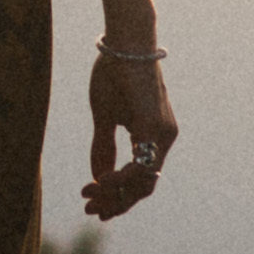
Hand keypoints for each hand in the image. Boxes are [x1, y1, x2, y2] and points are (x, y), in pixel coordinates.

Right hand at [81, 49, 177, 219]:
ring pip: (144, 181)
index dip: (118, 196)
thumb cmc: (113, 73)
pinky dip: (121, 178)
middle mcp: (164, 137)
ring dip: (115, 194)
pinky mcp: (155, 127)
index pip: (141, 178)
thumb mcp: (104, 117)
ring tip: (90, 197)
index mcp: (153, 135)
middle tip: (90, 211)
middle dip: (117, 202)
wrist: (124, 42)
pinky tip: (101, 182)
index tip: (94, 204)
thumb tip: (98, 178)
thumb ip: (103, 147)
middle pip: (144, 186)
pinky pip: (141, 165)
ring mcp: (163, 133)